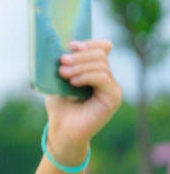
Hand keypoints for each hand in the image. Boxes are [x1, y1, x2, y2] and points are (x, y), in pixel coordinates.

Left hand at [45, 39, 121, 155]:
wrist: (62, 129)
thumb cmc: (60, 106)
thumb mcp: (59, 80)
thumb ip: (65, 65)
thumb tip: (65, 47)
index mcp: (96, 70)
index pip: (101, 47)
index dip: (88, 43)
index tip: (70, 45)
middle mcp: (107, 77)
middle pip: (100, 53)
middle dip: (79, 55)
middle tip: (62, 61)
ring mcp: (112, 87)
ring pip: (101, 64)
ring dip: (79, 65)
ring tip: (63, 73)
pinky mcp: (113, 97)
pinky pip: (103, 78)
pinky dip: (86, 76)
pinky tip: (73, 82)